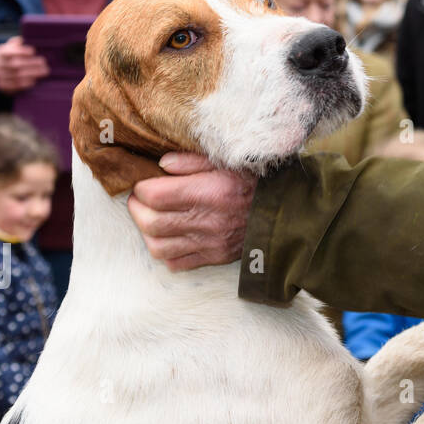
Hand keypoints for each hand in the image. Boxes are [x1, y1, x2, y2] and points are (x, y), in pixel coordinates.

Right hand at [0, 36, 49, 94]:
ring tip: (45, 71)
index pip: (8, 52)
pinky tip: (35, 80)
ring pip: (16, 76)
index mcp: (0, 53)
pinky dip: (26, 83)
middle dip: (31, 64)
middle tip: (44, 63)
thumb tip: (24, 40)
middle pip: (15, 65)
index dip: (21, 51)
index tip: (33, 51)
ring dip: (32, 74)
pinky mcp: (2, 86)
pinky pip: (15, 86)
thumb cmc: (8, 55)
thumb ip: (16, 43)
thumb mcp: (9, 47)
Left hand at [128, 152, 256, 271]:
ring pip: (158, 247)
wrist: (286, 211)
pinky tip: (169, 237)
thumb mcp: (228, 160)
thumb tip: (163, 164)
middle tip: (138, 200)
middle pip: (151, 223)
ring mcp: (210, 243)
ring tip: (149, 219)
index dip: (141, 189)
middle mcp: (208, 220)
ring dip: (147, 233)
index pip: (156, 196)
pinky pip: (176, 263)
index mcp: (210, 191)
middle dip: (137, 210)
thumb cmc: (257, 181)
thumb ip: (193, 161)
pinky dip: (165, 253)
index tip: (142, 183)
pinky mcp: (215, 257)